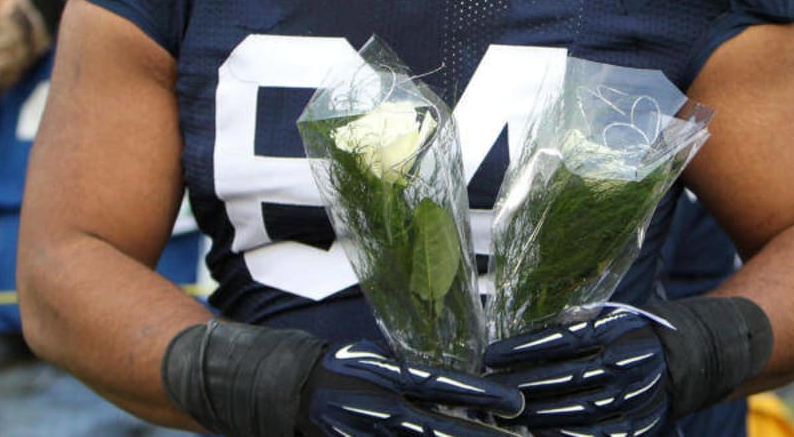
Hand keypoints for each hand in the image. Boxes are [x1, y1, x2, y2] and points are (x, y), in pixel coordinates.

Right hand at [162, 320, 520, 436]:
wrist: (275, 387)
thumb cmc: (337, 368)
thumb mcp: (375, 363)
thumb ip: (411, 377)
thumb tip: (459, 388)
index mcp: (388, 377)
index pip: (443, 385)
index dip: (480, 395)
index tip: (516, 402)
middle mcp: (379, 407)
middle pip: (438, 428)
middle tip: (518, 435)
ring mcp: (366, 430)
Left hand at [484, 297, 772, 435]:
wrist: (690, 357)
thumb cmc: (633, 332)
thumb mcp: (608, 316)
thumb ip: (572, 324)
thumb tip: (520, 336)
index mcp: (617, 330)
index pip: (560, 340)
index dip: (522, 349)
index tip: (490, 355)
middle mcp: (627, 364)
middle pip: (564, 379)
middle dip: (521, 386)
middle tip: (491, 389)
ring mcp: (635, 398)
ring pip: (576, 411)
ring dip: (535, 414)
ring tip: (506, 412)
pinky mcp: (639, 425)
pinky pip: (596, 435)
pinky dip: (564, 435)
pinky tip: (539, 431)